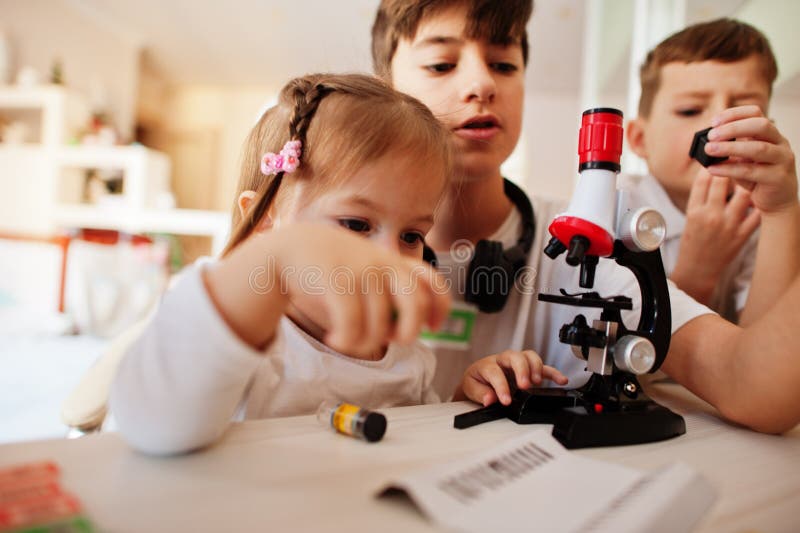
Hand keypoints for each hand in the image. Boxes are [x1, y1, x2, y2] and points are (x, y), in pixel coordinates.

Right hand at [207, 222, 449, 357]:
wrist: (292, 248)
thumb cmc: (332, 268)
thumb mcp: (366, 270)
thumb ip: (388, 290)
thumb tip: (406, 330)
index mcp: (395, 262)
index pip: (432, 282)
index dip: (440, 308)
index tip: (433, 328)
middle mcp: (384, 264)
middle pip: (414, 305)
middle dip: (408, 333)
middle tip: (391, 342)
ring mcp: (362, 271)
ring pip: (379, 324)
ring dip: (364, 343)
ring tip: (349, 342)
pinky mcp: (339, 280)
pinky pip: (352, 324)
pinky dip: (346, 340)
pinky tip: (335, 339)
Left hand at [457, 350, 567, 405]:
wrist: (479, 377)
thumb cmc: (477, 381)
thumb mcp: (470, 388)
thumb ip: (479, 393)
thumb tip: (490, 399)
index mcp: (487, 365)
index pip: (494, 372)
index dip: (501, 386)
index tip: (506, 400)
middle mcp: (503, 360)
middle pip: (514, 356)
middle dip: (521, 370)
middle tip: (524, 386)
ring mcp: (516, 363)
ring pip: (529, 356)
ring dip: (536, 367)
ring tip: (537, 382)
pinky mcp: (528, 369)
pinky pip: (543, 367)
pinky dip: (553, 373)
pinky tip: (561, 380)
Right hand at [671, 168, 759, 303]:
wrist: (698, 270)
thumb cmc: (692, 243)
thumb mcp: (689, 217)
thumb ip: (699, 197)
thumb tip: (709, 173)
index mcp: (694, 211)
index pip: (702, 180)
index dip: (712, 164)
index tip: (718, 155)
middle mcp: (711, 216)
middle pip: (723, 181)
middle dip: (731, 166)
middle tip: (738, 157)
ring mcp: (728, 225)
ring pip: (744, 193)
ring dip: (749, 182)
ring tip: (751, 174)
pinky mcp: (742, 235)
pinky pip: (756, 213)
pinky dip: (760, 203)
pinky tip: (760, 195)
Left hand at [705, 105, 798, 214]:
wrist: (777, 202)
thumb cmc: (758, 178)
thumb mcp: (742, 159)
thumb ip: (731, 149)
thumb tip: (707, 143)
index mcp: (770, 134)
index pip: (755, 113)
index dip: (734, 114)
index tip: (713, 121)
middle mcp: (780, 143)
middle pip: (760, 126)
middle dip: (733, 128)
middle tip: (711, 136)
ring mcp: (782, 160)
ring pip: (758, 148)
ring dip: (730, 147)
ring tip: (709, 149)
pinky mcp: (778, 178)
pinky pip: (751, 171)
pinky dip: (729, 169)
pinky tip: (712, 170)